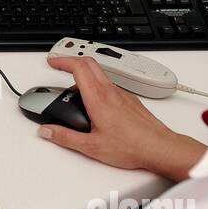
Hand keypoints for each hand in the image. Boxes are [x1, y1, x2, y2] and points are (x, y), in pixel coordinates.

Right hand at [41, 56, 206, 182]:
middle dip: (71, 60)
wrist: (159, 148)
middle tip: (59, 65)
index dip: (62, 61)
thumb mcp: (92, 147)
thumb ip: (66, 137)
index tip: (53, 62)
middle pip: (89, 63)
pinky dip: (97, 86)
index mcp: (98, 98)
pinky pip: (110, 85)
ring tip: (74, 89)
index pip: (78, 67)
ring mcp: (122, 94)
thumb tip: (48, 131)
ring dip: (84, 74)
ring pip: (100, 74)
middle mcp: (111, 91)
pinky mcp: (130, 100)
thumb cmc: (132, 146)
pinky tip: (95, 103)